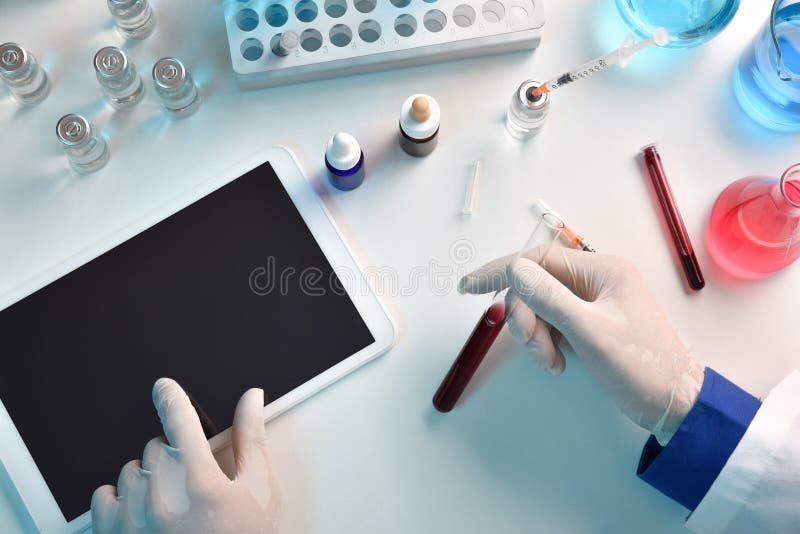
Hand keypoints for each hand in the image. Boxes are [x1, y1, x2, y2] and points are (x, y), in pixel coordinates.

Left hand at [91, 378, 279, 532]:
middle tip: (194, 482)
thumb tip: (251, 400)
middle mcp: (159, 496)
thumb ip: (252, 439)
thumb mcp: (259, 493)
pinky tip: (145, 514)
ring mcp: (132, 519)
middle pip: (156, 446)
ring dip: (149, 478)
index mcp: (199, 480)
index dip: (171, 396)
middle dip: (175, 455)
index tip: (164, 388)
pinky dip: (122, 500)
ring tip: (173, 505)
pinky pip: (104, 496)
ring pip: (130, 469)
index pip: (178, 418)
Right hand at [459, 248, 704, 444]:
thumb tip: (513, 270)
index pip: (538, 259)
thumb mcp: (590, 332)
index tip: (469, 288)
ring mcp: (592, 303)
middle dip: (526, 318)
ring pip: (540, 308)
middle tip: (534, 348)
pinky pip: (552, 325)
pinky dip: (546, 344)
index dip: (501, 270)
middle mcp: (595, 280)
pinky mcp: (589, 325)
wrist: (675, 404)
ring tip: (551, 362)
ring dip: (536, 336)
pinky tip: (559, 363)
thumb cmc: (642, 366)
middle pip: (535, 286)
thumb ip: (549, 298)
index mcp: (601, 270)